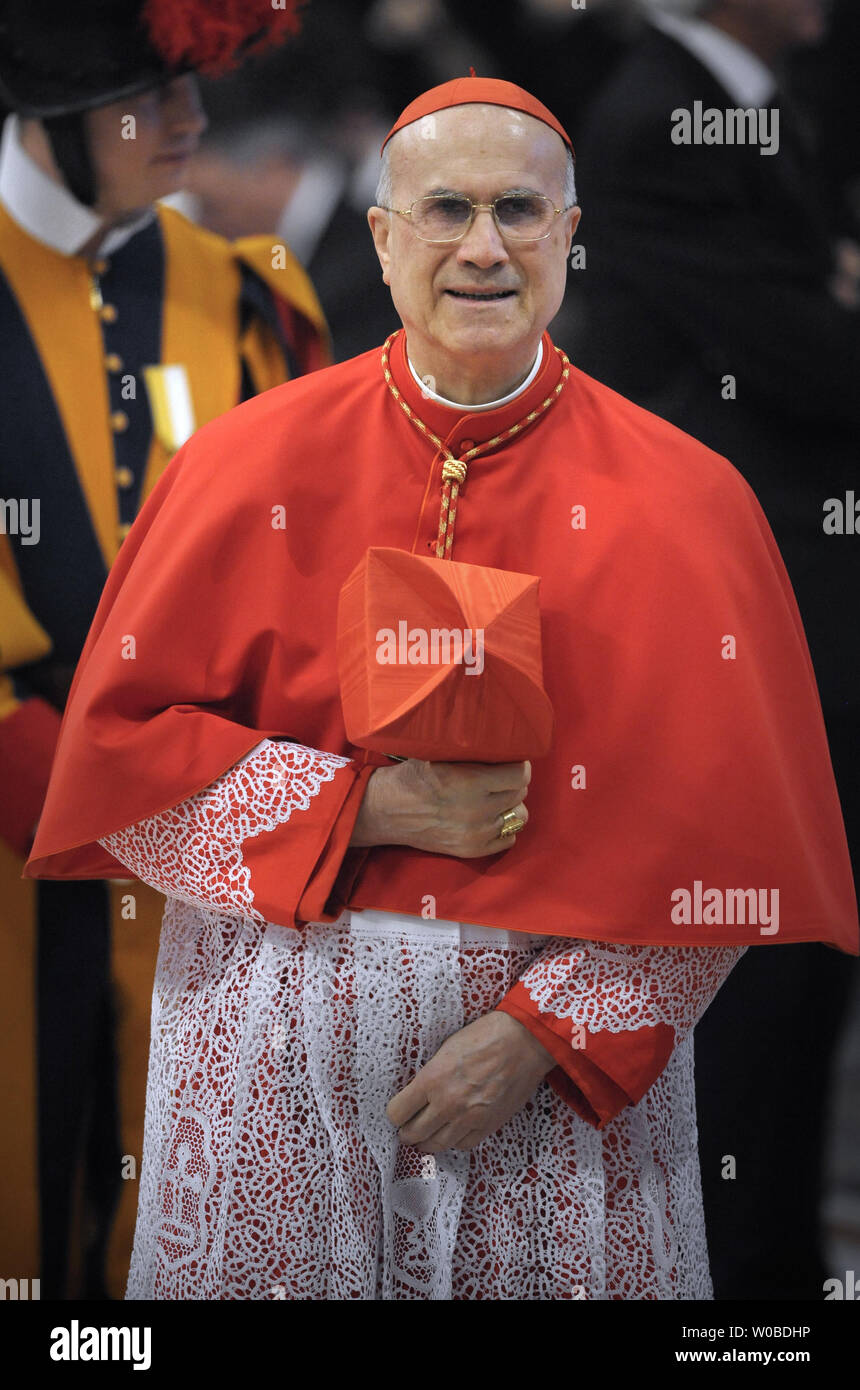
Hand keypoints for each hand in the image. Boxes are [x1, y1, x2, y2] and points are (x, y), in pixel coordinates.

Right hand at [349, 758, 530, 857]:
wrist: (385, 810)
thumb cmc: (411, 776)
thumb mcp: (439, 753)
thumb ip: (472, 751)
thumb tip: (501, 738)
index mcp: (470, 781)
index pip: (520, 775)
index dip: (518, 765)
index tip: (511, 761)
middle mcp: (477, 810)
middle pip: (519, 794)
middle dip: (513, 783)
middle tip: (499, 777)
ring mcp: (476, 833)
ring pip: (518, 817)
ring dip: (510, 805)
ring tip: (496, 798)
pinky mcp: (471, 850)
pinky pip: (508, 839)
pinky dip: (503, 828)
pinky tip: (490, 817)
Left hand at [386, 1010, 554, 1152]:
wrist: (524, 1041)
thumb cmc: (485, 1036)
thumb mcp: (446, 1049)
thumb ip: (429, 1074)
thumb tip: (416, 1094)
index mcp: (432, 1079)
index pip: (397, 1113)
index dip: (395, 1113)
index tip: (398, 1111)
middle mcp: (447, 1103)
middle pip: (413, 1134)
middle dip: (407, 1132)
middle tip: (407, 1128)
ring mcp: (469, 1118)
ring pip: (436, 1146)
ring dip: (427, 1142)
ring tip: (426, 1135)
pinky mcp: (488, 1126)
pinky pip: (462, 1145)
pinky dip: (454, 1141)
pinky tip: (452, 1131)